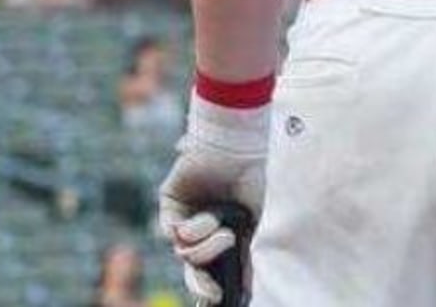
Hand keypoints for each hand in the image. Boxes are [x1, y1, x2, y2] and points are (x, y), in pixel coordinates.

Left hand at [157, 98, 268, 304]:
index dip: (217, 285)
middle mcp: (207, 226)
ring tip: (222, 233)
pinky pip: (171, 232)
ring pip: (184, 253)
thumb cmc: (260, 177)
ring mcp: (189, 215)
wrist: (240, 145)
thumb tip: (249, 287)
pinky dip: (188, 232)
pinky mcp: (171, 205)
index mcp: (231, 230)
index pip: (219, 266)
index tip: (223, 298)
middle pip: (194, 268)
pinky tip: (204, 220)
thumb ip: (253, 251)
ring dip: (203, 249)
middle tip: (212, 293)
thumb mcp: (264, 220)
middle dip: (202, 283)